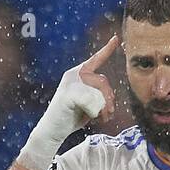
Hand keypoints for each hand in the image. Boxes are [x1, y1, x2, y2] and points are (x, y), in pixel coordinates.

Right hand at [17, 35, 118, 169]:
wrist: (52, 130)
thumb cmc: (71, 116)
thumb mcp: (88, 103)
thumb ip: (97, 94)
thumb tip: (110, 95)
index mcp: (78, 74)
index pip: (95, 59)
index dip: (107, 49)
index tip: (116, 39)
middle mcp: (74, 75)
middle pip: (103, 81)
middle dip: (108, 99)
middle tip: (108, 113)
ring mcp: (70, 83)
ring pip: (99, 93)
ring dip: (102, 109)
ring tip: (99, 117)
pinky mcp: (69, 94)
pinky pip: (92, 102)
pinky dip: (94, 112)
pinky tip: (89, 117)